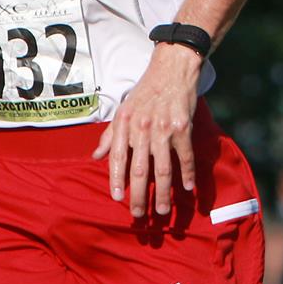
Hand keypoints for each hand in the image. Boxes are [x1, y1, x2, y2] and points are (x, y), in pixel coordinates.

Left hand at [95, 42, 201, 216]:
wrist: (172, 68)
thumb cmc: (146, 90)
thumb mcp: (123, 109)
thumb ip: (110, 135)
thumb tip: (96, 156)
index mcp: (125, 124)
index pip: (118, 158)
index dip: (116, 180)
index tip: (117, 199)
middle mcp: (143, 129)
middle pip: (140, 170)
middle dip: (138, 196)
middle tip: (139, 215)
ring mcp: (164, 130)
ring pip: (163, 169)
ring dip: (163, 193)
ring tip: (162, 211)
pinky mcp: (183, 128)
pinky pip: (185, 157)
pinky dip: (186, 174)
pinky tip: (187, 188)